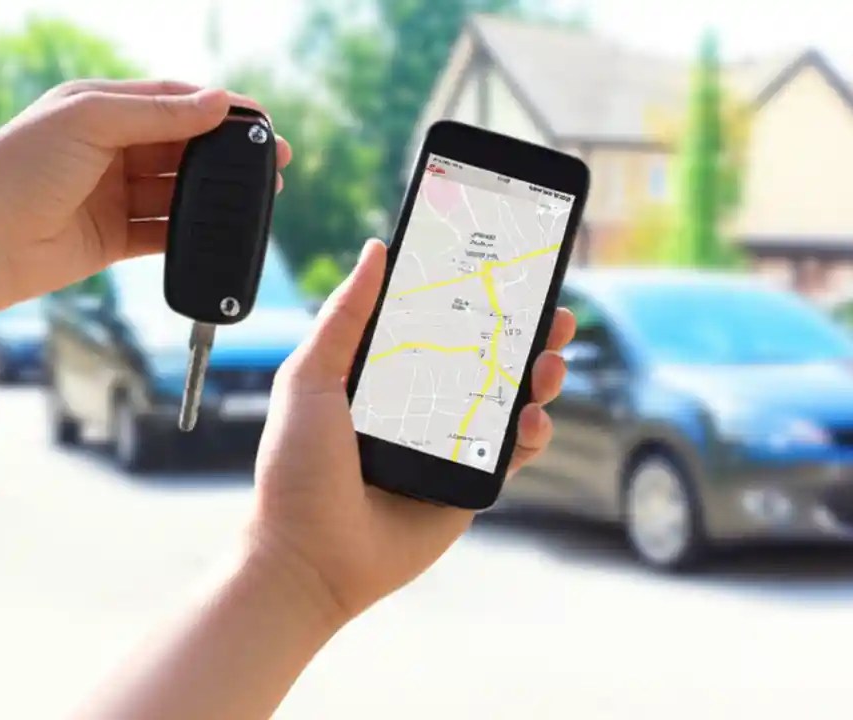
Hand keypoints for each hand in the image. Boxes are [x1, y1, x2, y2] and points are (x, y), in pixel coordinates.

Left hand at [0, 79, 291, 310]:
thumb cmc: (16, 168)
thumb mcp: (89, 122)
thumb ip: (158, 114)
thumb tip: (219, 102)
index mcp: (99, 109)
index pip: (173, 101)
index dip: (219, 109)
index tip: (261, 121)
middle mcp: (109, 149)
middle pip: (184, 147)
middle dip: (228, 154)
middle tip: (273, 162)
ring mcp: (113, 195)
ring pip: (180, 191)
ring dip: (217, 195)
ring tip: (257, 199)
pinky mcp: (115, 238)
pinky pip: (166, 233)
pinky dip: (194, 234)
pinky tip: (221, 232)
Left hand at [249, 239, 574, 622]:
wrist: (310, 560)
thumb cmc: (296, 473)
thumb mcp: (309, 380)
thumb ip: (344, 317)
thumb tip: (375, 251)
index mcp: (388, 374)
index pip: (443, 323)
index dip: (479, 298)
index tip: (508, 271)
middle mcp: (426, 403)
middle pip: (492, 357)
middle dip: (530, 334)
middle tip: (556, 317)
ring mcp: (453, 444)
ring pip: (514, 400)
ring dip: (542, 377)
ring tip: (550, 365)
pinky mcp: (472, 483)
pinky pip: (516, 451)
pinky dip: (533, 431)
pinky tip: (529, 419)